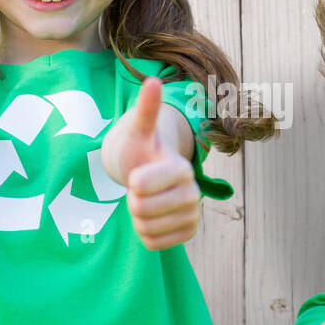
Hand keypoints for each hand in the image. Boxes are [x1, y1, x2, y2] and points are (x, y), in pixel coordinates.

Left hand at [114, 76, 201, 250]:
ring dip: (138, 218)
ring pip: (146, 229)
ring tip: (145, 201)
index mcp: (181, 168)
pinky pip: (152, 243)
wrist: (150, 173)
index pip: (141, 186)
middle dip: (132, 200)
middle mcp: (193, 193)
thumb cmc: (140, 150)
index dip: (132, 182)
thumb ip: (146, 109)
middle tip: (139, 188)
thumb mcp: (138, 130)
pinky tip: (153, 217)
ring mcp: (192, 215)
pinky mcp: (188, 233)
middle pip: (141, 210)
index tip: (135, 175)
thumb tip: (152, 81)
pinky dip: (146, 233)